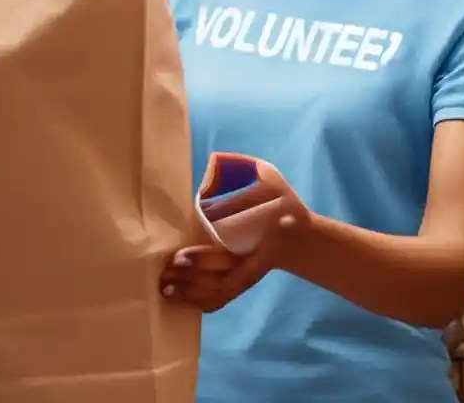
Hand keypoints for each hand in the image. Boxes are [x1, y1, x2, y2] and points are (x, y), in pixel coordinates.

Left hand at [161, 160, 310, 312]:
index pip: (228, 258)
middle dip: (190, 279)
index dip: (203, 260)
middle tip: (164, 272)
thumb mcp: (270, 181)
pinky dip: (198, 303)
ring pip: (216, 294)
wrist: (299, 238)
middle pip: (218, 281)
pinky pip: (219, 300)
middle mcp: (250, 263)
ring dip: (189, 293)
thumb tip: (216, 160)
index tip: (179, 256)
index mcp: (258, 241)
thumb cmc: (280, 205)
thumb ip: (246, 171)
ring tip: (164, 287)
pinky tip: (177, 299)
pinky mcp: (240, 284)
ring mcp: (245, 277)